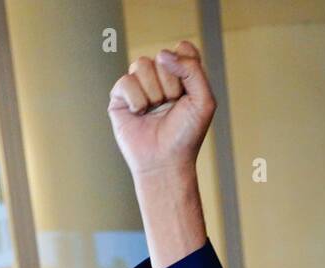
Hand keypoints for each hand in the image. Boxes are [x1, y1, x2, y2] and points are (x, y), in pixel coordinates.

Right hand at [108, 40, 215, 178]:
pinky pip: (126, 81)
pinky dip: (137, 101)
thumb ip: (193, 70)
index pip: (183, 49)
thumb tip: (162, 54)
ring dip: (154, 93)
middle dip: (170, 86)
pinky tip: (140, 114)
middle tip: (171, 107)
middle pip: (162, 57)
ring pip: (142, 64)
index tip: (188, 91)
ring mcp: (139, 85)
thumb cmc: (186, 135)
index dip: (186, 67)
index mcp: (181, 75)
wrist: (165, 162)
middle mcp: (159, 77)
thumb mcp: (204, 101)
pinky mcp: (120, 96)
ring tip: (155, 111)